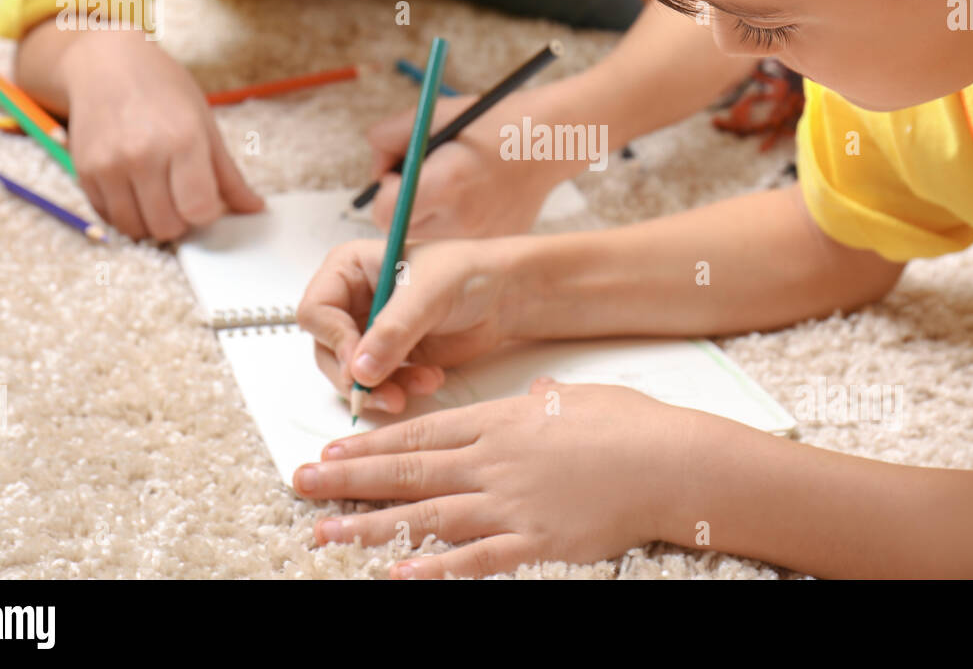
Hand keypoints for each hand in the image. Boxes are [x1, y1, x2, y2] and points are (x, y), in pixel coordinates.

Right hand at [61, 29, 263, 240]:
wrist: (106, 64)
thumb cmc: (163, 91)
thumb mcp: (205, 124)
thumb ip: (228, 174)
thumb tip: (255, 209)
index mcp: (182, 140)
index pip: (198, 210)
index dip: (207, 213)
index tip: (206, 199)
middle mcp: (141, 155)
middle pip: (167, 227)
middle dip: (181, 220)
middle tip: (182, 197)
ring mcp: (108, 165)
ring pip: (135, 229)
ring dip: (152, 222)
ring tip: (159, 194)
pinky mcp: (84, 171)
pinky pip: (109, 217)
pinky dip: (126, 213)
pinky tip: (135, 189)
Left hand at [294, 379, 698, 577]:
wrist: (671, 460)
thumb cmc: (630, 424)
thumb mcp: (576, 397)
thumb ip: (543, 401)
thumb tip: (532, 396)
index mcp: (502, 421)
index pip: (421, 433)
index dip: (371, 443)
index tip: (332, 450)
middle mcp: (495, 460)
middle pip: (408, 469)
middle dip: (349, 480)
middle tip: (301, 484)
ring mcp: (512, 503)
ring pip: (426, 514)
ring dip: (370, 526)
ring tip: (323, 532)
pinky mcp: (535, 543)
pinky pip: (474, 560)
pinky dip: (431, 569)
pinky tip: (394, 576)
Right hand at [297, 237, 513, 412]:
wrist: (502, 295)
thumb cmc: (465, 273)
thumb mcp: (427, 294)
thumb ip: (392, 332)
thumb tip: (359, 369)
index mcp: (348, 269)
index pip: (316, 311)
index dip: (333, 339)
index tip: (358, 362)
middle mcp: (351, 301)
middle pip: (326, 349)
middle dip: (353, 375)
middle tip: (379, 390)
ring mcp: (368, 331)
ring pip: (349, 373)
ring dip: (379, 388)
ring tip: (411, 390)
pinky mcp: (389, 358)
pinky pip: (378, 385)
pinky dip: (399, 390)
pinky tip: (429, 381)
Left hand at [364, 95, 563, 238]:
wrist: (550, 141)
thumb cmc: (492, 122)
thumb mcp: (436, 115)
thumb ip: (391, 136)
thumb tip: (375, 166)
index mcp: (444, 184)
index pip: (384, 213)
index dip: (384, 192)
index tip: (399, 175)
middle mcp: (461, 219)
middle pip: (401, 230)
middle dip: (402, 204)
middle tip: (425, 177)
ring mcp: (479, 237)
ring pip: (427, 237)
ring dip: (428, 214)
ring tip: (455, 185)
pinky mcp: (493, 244)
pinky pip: (456, 240)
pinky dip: (455, 222)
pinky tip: (476, 196)